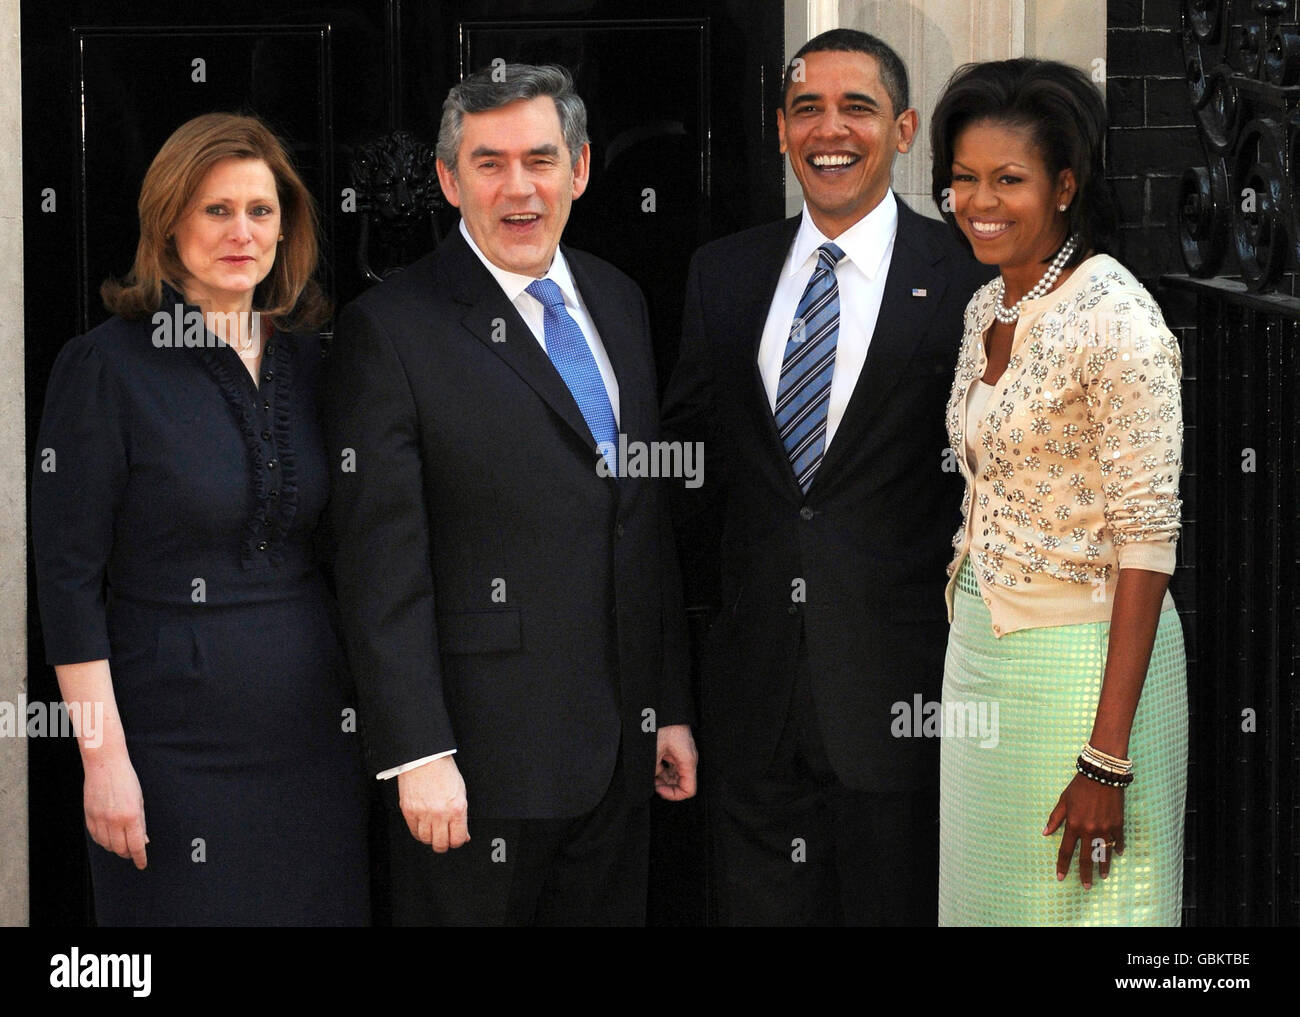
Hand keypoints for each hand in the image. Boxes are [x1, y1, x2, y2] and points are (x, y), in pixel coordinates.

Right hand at [82, 749, 147, 869]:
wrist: (105, 765)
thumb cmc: (126, 780)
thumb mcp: (140, 800)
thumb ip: (141, 823)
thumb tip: (143, 841)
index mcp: (131, 816)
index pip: (136, 846)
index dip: (140, 858)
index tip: (142, 864)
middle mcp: (114, 821)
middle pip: (120, 848)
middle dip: (128, 853)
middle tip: (133, 853)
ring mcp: (99, 819)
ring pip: (107, 845)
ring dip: (115, 848)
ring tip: (122, 844)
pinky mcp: (89, 817)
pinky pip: (96, 837)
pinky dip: (103, 841)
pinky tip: (109, 838)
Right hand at [398, 755, 468, 851]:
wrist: (425, 758)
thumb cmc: (444, 771)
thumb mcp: (461, 793)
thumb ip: (462, 816)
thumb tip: (464, 834)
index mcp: (457, 808)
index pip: (458, 839)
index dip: (457, 842)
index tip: (456, 839)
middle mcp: (440, 813)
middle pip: (441, 844)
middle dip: (444, 845)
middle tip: (444, 839)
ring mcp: (423, 813)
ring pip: (426, 840)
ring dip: (430, 838)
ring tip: (433, 831)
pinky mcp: (409, 811)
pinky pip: (414, 831)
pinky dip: (419, 832)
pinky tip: (423, 827)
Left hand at [654, 724, 697, 800]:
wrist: (663, 706)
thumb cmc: (663, 725)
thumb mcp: (654, 751)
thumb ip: (653, 770)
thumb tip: (648, 783)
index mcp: (687, 761)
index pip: (688, 790)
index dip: (673, 795)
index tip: (657, 790)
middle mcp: (688, 759)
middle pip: (681, 783)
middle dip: (666, 786)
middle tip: (651, 782)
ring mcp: (682, 754)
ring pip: (675, 775)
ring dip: (662, 777)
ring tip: (649, 772)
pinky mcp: (676, 748)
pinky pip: (671, 764)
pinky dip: (661, 768)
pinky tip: (651, 763)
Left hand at [1043, 772, 1124, 888]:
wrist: (1101, 775)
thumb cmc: (1079, 787)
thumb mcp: (1063, 801)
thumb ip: (1054, 818)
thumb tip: (1045, 833)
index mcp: (1073, 825)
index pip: (1066, 851)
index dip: (1062, 865)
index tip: (1060, 877)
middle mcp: (1089, 830)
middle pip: (1086, 858)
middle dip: (1085, 874)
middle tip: (1086, 886)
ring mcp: (1105, 829)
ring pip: (1104, 854)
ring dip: (1103, 867)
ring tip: (1103, 877)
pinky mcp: (1118, 825)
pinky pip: (1118, 841)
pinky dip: (1117, 848)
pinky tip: (1117, 855)